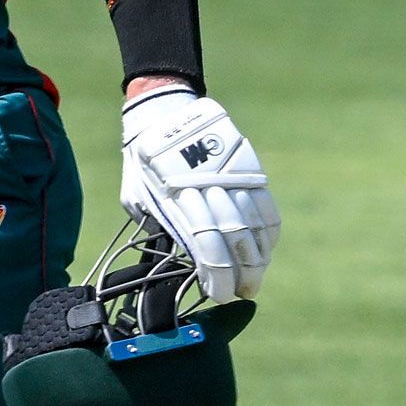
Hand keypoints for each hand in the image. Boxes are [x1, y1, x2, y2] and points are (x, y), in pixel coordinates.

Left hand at [120, 88, 279, 303]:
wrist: (164, 111)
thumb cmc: (145, 162)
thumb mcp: (137, 194)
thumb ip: (157, 224)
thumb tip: (180, 257)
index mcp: (175, 197)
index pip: (204, 244)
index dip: (216, 274)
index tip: (220, 294)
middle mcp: (207, 186)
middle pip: (232, 237)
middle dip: (241, 272)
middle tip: (243, 293)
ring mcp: (230, 174)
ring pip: (253, 223)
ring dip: (258, 257)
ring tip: (256, 277)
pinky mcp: (246, 164)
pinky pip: (264, 203)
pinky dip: (268, 229)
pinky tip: (267, 248)